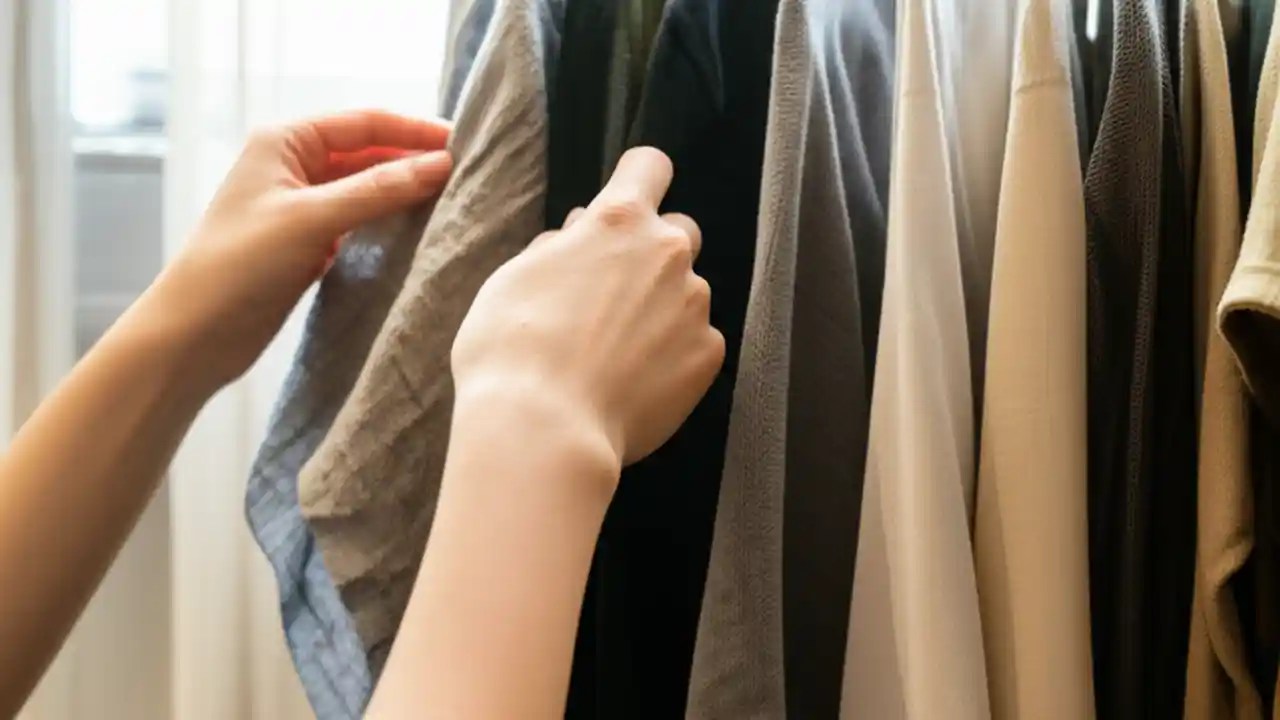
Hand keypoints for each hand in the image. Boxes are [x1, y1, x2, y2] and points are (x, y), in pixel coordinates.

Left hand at [150, 110, 453, 388]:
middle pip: (370, 153)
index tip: (463, 147)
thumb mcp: (311, 219)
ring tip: (453, 203)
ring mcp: (302, 206)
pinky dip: (390, 223)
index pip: (365, 123)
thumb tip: (441, 165)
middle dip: (414, 161)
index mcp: (285, 141)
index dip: (414, 131)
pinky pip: (361, 221)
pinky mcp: (310, 243)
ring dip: (405, 193)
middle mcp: (294, 166)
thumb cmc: (237, 265)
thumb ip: (379, 190)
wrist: (193, 335)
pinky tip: (420, 232)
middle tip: (468, 178)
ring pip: (368, 189)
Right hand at [451, 147, 724, 475]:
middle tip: (613, 294)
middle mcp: (667, 252)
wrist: (543, 427)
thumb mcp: (515, 277)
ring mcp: (694, 304)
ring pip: (685, 293)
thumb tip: (575, 237)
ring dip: (660, 310)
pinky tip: (633, 381)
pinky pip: (695, 342)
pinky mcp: (708, 354)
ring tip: (615, 354)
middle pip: (679, 231)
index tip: (628, 199)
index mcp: (617, 221)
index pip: (650, 166)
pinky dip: (671, 356)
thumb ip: (559, 248)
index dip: (639, 180)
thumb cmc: (512, 349)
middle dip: (652, 252)